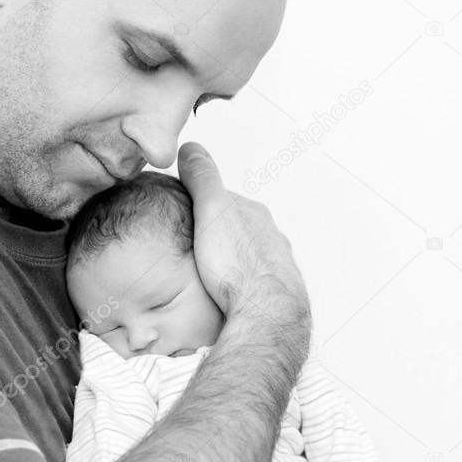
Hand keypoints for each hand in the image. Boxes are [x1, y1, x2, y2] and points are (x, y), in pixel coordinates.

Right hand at [177, 142, 309, 328]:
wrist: (265, 313)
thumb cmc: (237, 265)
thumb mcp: (212, 210)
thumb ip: (202, 179)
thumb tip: (191, 148)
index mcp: (255, 215)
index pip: (226, 200)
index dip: (203, 204)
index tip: (186, 210)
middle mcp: (271, 237)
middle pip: (240, 228)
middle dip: (219, 233)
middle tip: (194, 243)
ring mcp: (276, 265)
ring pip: (249, 255)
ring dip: (231, 259)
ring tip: (208, 269)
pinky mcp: (275, 293)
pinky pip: (254, 281)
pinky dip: (240, 281)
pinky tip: (227, 292)